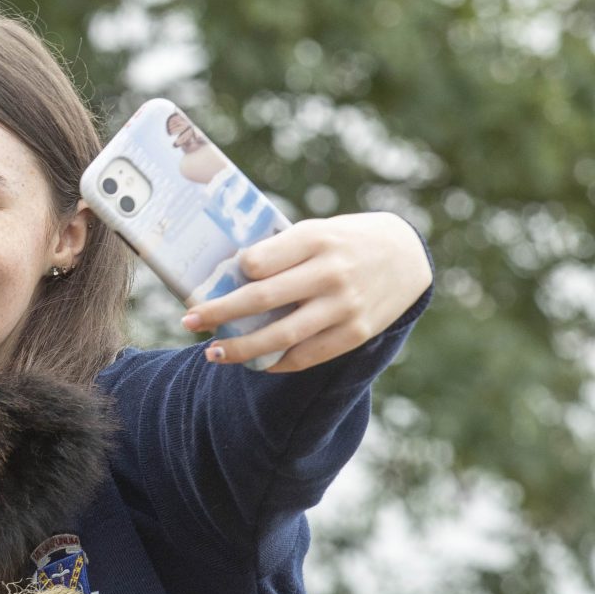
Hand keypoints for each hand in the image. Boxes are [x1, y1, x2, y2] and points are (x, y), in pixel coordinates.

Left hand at [182, 212, 430, 371]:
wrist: (407, 255)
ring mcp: (345, 305)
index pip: (260, 260)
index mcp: (316, 239)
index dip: (232, 274)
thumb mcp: (316, 230)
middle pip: (262, 299)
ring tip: (212, 353)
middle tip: (187, 322)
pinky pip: (307, 355)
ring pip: (282, 335)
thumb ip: (280, 250)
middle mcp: (331, 272)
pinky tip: (255, 363)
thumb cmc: (343, 241)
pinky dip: (276, 362)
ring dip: (241, 349)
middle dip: (218, 313)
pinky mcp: (356, 332)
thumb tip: (224, 275)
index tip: (208, 284)